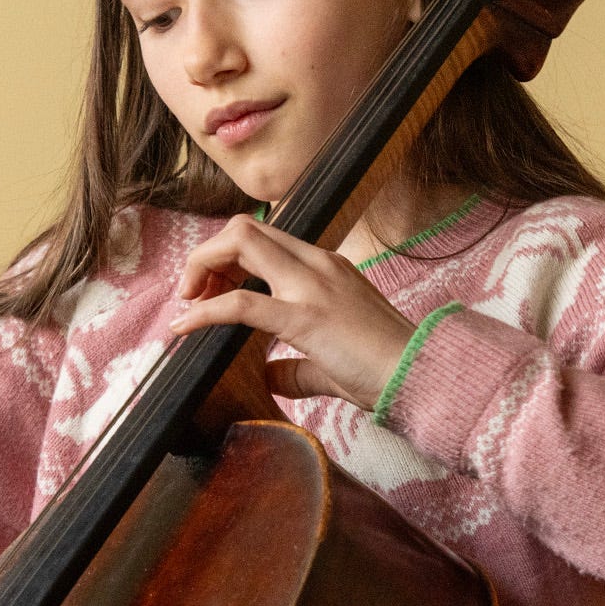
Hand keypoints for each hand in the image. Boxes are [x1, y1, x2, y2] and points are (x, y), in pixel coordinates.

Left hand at [170, 216, 415, 409]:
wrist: (421, 375)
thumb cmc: (386, 369)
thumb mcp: (332, 360)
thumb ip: (296, 367)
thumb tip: (269, 377)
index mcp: (325, 267)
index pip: (264, 239)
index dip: (226, 256)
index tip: (209, 288)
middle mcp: (317, 264)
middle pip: (245, 228)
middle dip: (207, 253)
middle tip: (190, 292)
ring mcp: (312, 285)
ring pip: (239, 243)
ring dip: (201, 267)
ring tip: (185, 303)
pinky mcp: (304, 316)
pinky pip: (239, 303)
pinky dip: (202, 311)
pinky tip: (183, 327)